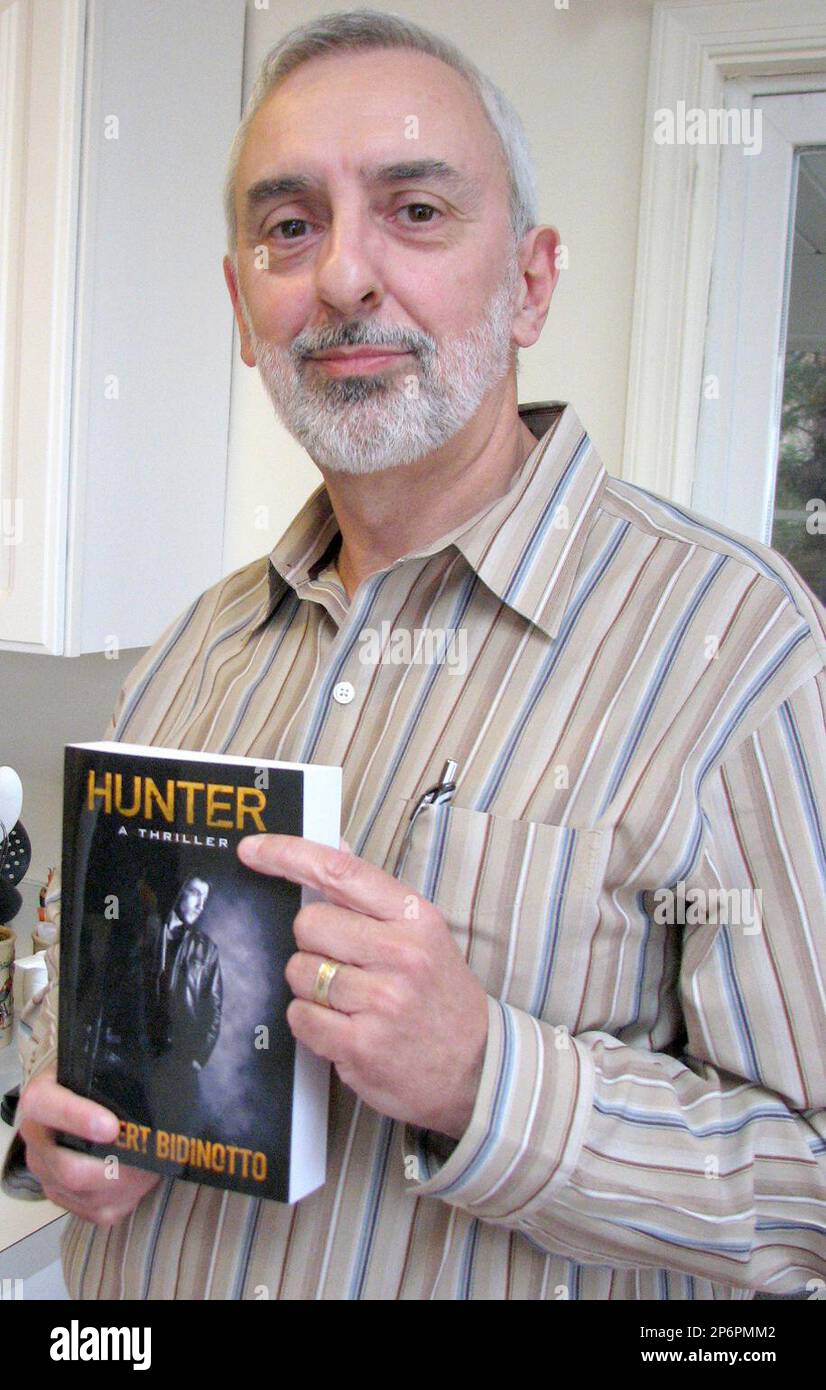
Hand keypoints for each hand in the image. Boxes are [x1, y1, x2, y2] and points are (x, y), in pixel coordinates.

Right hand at [17, 1063, 160, 1225]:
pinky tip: (139, 1178)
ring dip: (127, 1183)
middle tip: (150, 1153)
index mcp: (40, 1098)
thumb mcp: (101, 1067)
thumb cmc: (97, 1082)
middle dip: (118, 1166)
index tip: (111, 1127)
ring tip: (152, 1163)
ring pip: (88, 1194)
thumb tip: (153, 1081)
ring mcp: (46, 1172)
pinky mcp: (62, 1197)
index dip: (76, 1118)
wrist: (84, 1102)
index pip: (45, 1106)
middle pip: (70, 1169)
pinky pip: (96, 1210)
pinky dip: (125, 1197)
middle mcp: (36, 1139)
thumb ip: (117, 1073)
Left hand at [237, 834, 488, 1140]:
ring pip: (299, 972)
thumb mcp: (425, 936)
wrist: (478, 1069)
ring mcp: (380, 1001)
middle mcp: (400, 954)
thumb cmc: (443, 998)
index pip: (340, 871)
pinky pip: (300, 1017)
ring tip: (349, 1001)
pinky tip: (343, 1027)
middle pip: (308, 924)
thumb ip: (375, 897)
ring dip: (311, 986)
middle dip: (311, 943)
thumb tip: (333, 846)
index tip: (253, 849)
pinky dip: (310, 1022)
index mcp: (415, 918)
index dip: (287, 855)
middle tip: (341, 963)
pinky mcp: (360, 1045)